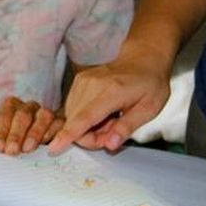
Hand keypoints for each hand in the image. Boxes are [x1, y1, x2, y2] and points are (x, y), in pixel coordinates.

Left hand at [0, 96, 62, 155]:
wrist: (36, 150)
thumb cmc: (13, 144)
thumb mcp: (0, 143)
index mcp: (12, 107)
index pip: (5, 112)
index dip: (1, 130)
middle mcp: (29, 107)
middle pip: (23, 114)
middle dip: (15, 134)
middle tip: (11, 151)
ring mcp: (46, 113)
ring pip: (44, 115)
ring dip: (34, 133)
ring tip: (27, 149)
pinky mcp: (61, 122)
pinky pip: (59, 124)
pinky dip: (52, 134)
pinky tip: (46, 147)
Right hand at [48, 51, 170, 153]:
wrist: (142, 59)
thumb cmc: (150, 84)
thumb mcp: (150, 109)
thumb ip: (127, 127)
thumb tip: (110, 145)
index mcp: (112, 92)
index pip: (84, 117)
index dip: (69, 135)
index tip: (54, 147)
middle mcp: (92, 85)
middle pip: (75, 121)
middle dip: (89, 136)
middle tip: (112, 134)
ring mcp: (82, 81)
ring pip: (72, 116)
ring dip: (87, 127)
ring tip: (110, 121)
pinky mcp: (78, 81)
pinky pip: (73, 108)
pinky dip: (84, 117)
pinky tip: (102, 113)